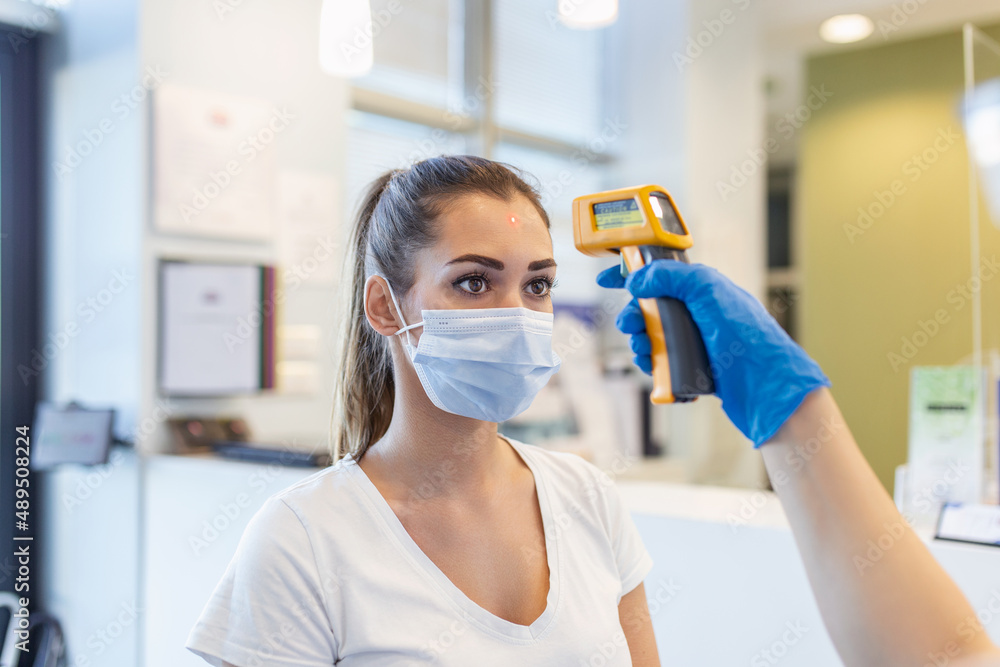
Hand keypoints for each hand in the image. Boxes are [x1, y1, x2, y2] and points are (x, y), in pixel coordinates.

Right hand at [597, 260, 829, 446]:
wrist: (765, 385)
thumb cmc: (745, 335)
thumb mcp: (708, 291)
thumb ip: (671, 277)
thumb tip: (637, 282)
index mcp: (700, 290)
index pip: (659, 274)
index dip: (630, 273)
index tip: (605, 279)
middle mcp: (696, 313)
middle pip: (648, 308)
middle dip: (632, 315)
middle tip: (631, 325)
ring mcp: (693, 342)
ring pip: (649, 337)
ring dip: (638, 342)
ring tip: (644, 350)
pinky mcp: (691, 368)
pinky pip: (658, 363)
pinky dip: (648, 364)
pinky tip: (653, 368)